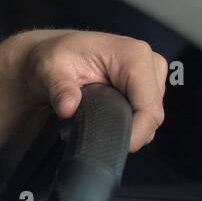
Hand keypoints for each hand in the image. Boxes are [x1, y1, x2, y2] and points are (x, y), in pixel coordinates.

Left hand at [14, 29, 167, 151]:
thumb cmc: (56, 57)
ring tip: (88, 125)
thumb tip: (67, 108)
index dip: (135, 134)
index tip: (110, 146)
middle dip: (123, 132)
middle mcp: (150, 64)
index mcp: (134, 56)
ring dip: (121, 129)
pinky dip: (123, 124)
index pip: (149, 108)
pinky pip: (142, 116)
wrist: (55, 53)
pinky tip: (100, 121)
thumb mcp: (49, 69)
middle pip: (151, 117)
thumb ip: (59, 88)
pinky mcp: (146, 88)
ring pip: (148, 119)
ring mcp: (151, 76)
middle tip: (86, 134)